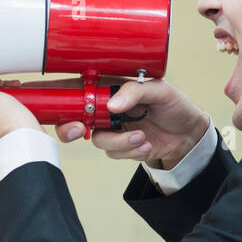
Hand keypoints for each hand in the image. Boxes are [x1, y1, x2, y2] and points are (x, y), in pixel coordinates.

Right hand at [54, 77, 208, 168]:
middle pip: (73, 120)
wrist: (189, 134)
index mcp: (110, 88)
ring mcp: (112, 129)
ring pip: (97, 140)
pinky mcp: (121, 146)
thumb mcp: (160, 90)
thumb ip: (134, 92)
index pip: (78, 90)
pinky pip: (113, 153)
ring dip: (119, 142)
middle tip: (79, 128)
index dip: (58, 97)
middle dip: (70, 128)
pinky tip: (147, 144)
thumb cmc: (175, 105)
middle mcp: (106, 109)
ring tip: (142, 137)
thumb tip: (112, 105)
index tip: (52, 103)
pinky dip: (131, 151)